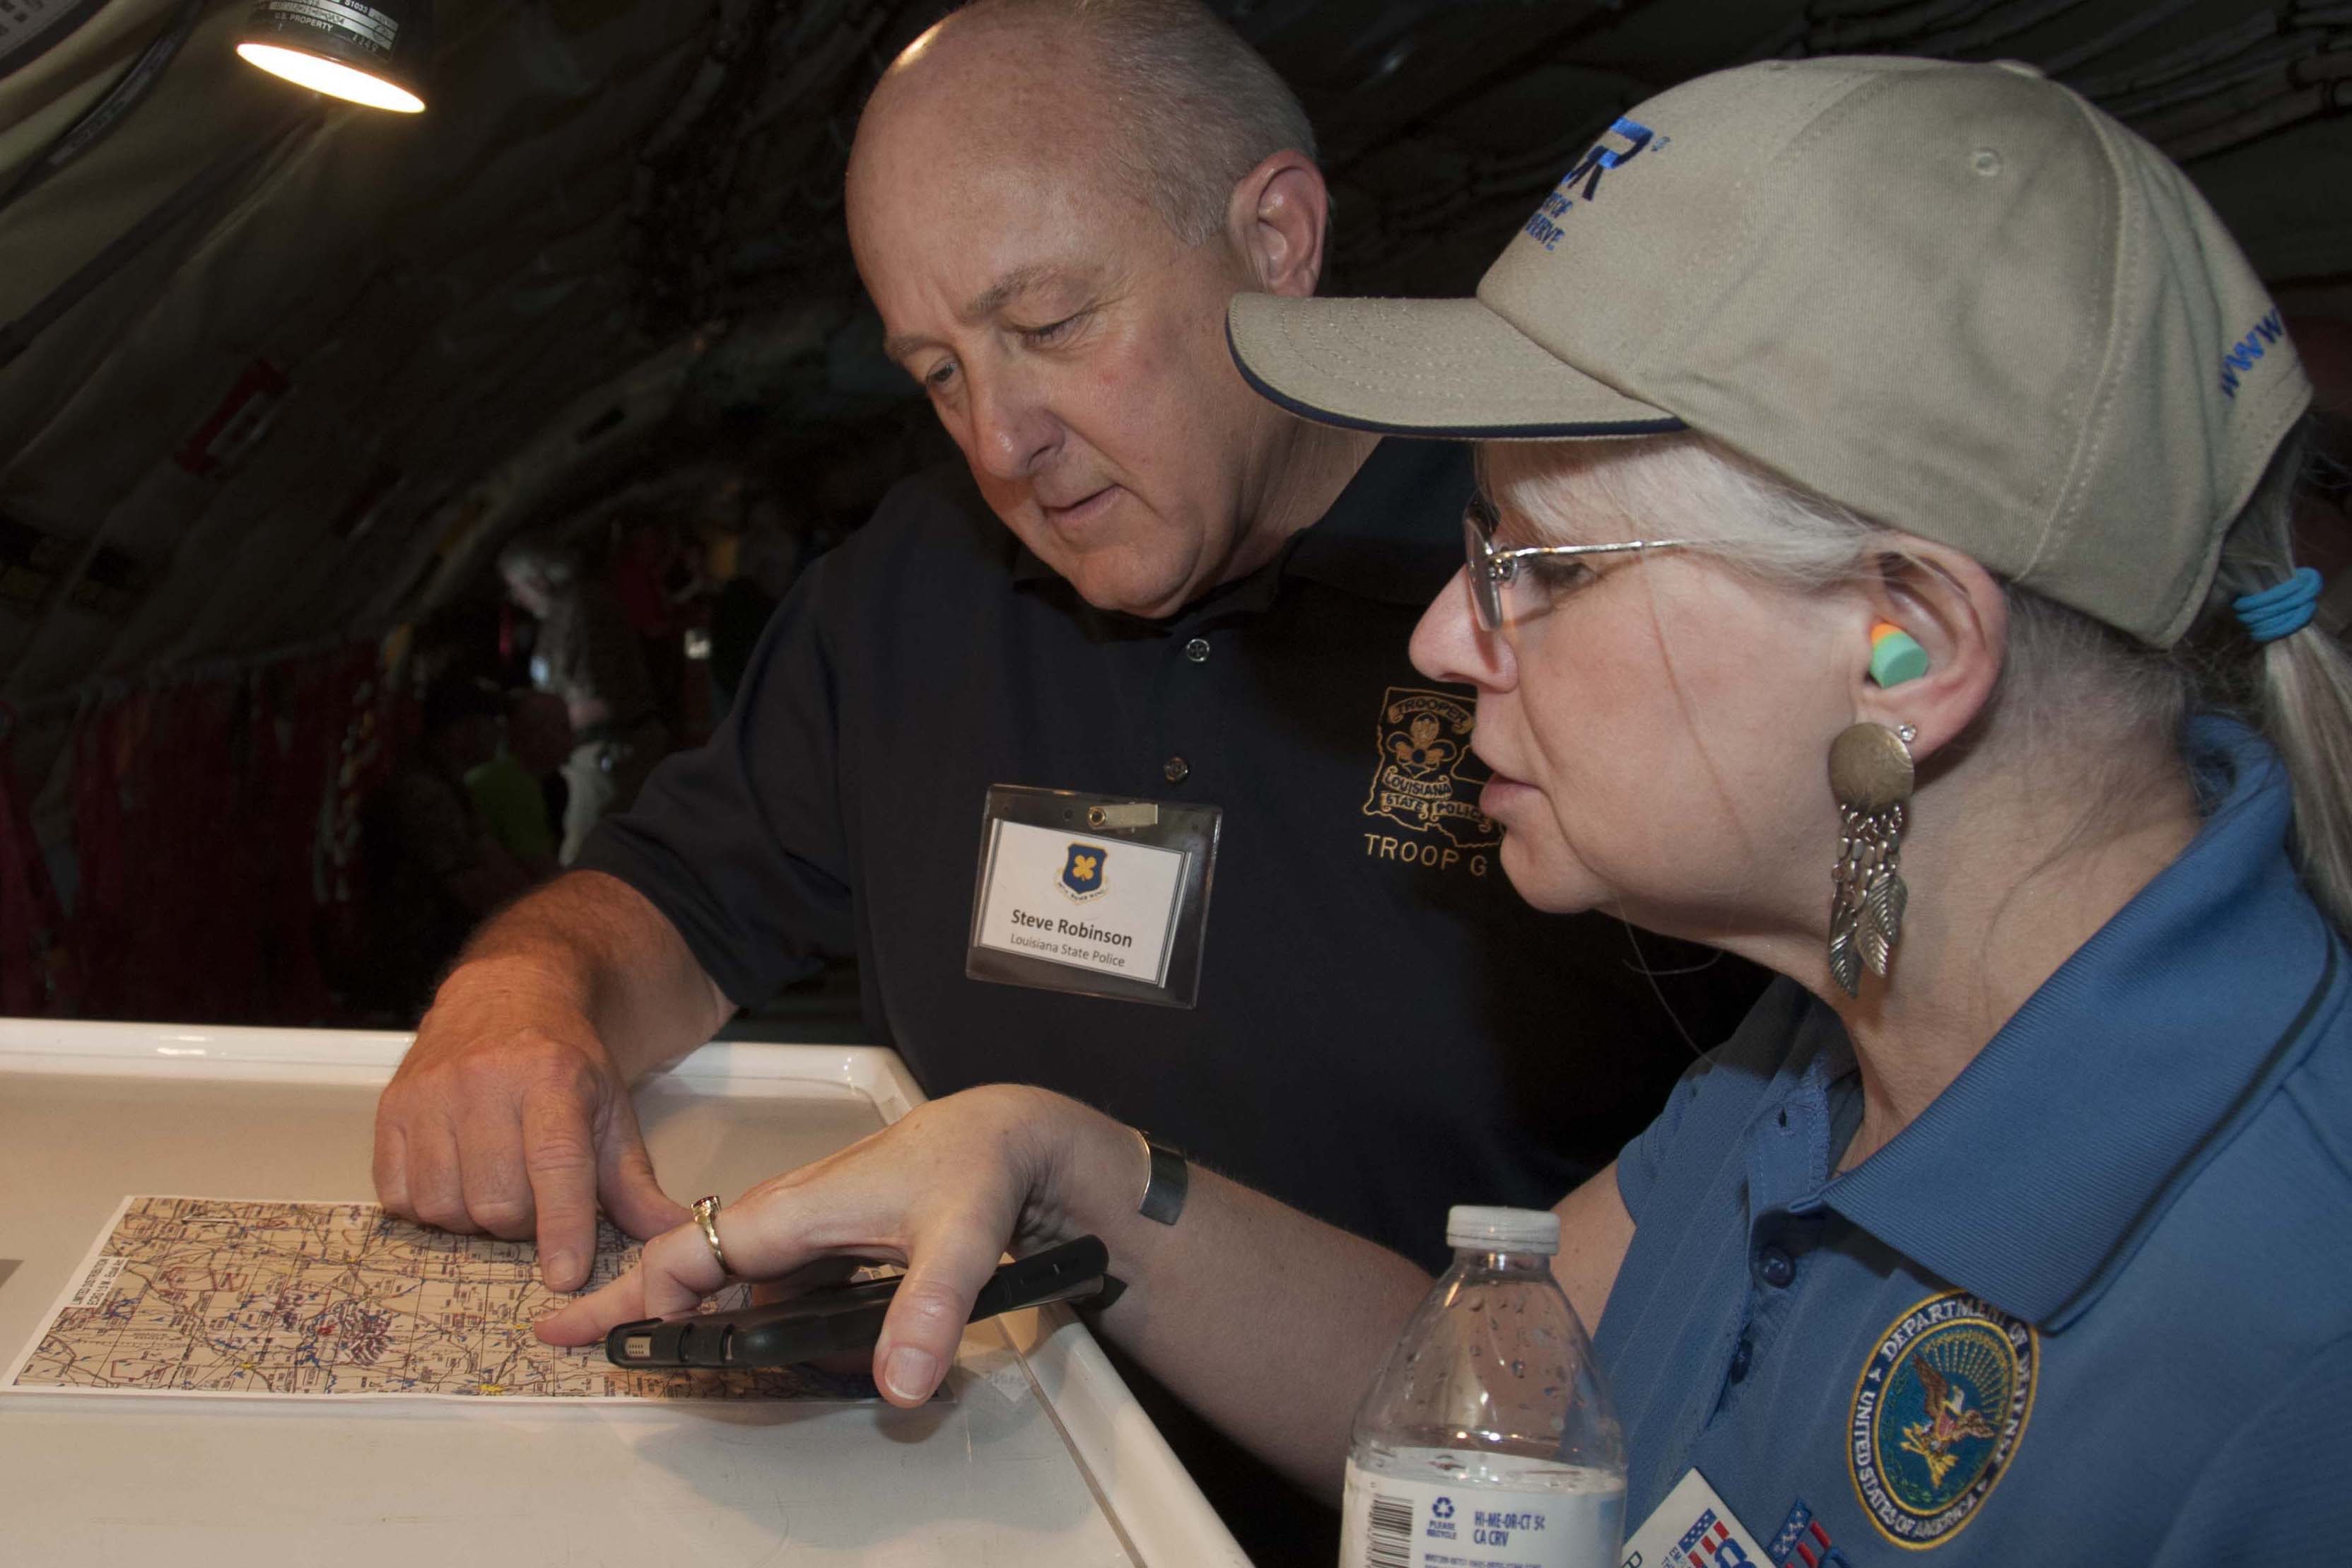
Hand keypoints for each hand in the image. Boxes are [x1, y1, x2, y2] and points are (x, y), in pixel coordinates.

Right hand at [374, 974, 686, 1290]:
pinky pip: (399, 1196)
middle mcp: (483, 1081)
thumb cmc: (564, 1064)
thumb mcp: (610, 1111)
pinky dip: (429, 1206)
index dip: (562, 1227)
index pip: (556, 1165)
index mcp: (550, 1078)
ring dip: (474, 1218)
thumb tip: (671, 1236)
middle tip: (535, 1198)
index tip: (566, 1276)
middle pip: (497, 1201)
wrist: (507, 996)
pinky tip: (456, 1177)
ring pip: (445, 1207)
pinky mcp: (388, 1107)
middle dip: (522, 1223)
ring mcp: (428, 1094)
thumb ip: (634, 1182)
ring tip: (495, 1183)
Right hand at [535, 1084, 1096, 1405]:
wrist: (1010, 1132)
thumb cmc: (980, 1165)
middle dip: (625, 1297)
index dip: (640, 1296)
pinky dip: (723, 1303)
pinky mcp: (830, 1242)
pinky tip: (718, 1333)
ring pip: (722, 1272)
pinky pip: (760, 1277)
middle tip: (564, 1333)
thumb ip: (930, 1310)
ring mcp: (809, 1228)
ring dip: (672, 1305)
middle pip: (689, 1261)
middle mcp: (791, 1215)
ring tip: (626, 1342)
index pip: (694, 1255)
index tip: (591, 1330)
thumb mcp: (963, 1238)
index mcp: (798, 1208)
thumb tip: (901, 1388)